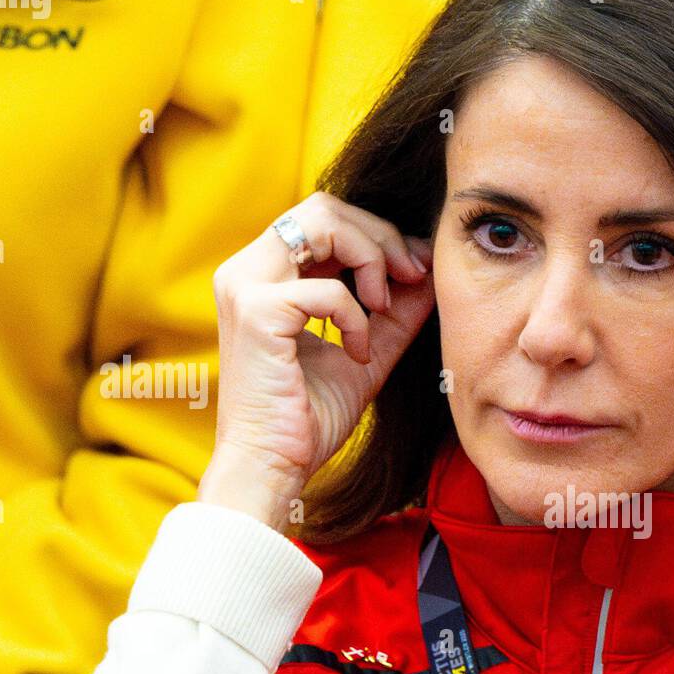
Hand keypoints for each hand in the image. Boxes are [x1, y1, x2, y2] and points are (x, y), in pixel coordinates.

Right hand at [200, 191, 435, 529]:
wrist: (274, 467)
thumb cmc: (310, 418)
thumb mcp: (367, 352)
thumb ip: (395, 313)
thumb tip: (429, 270)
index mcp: (265, 275)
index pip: (325, 218)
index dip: (379, 235)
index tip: (417, 271)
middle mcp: (246, 270)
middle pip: (325, 206)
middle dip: (382, 237)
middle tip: (412, 277)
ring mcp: (244, 287)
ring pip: (323, 222)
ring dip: (372, 259)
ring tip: (383, 309)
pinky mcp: (255, 312)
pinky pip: (327, 288)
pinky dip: (356, 316)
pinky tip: (359, 353)